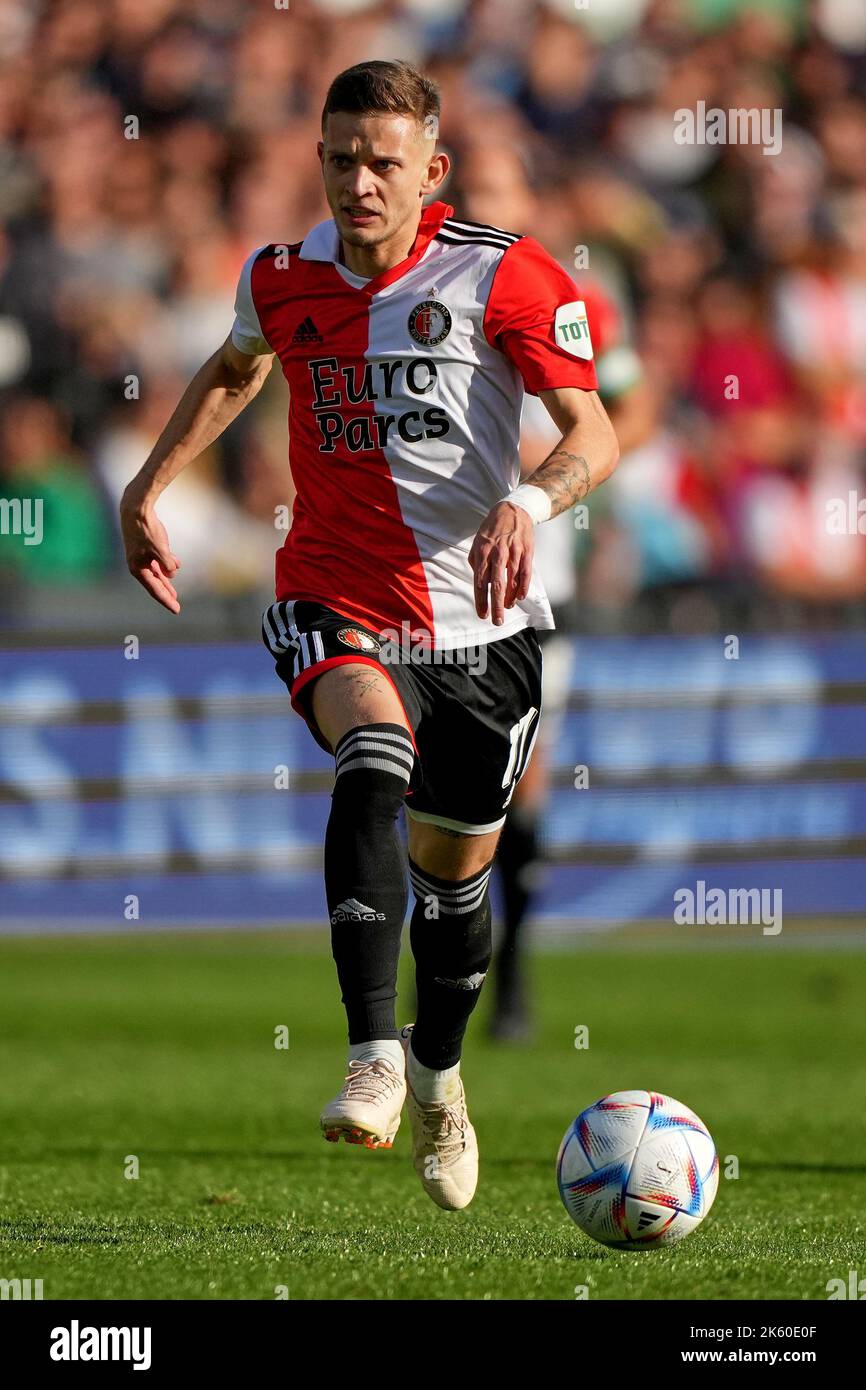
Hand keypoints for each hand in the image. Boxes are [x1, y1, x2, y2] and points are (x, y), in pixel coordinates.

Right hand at [119, 486, 181, 613]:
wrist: (136, 509)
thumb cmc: (147, 530)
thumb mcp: (161, 550)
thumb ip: (167, 565)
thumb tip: (171, 573)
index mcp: (137, 569)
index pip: (155, 589)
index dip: (166, 600)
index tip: (176, 610)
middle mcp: (138, 564)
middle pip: (155, 583)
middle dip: (166, 593)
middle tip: (176, 606)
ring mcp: (141, 555)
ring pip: (156, 572)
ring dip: (166, 580)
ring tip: (174, 592)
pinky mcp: (144, 546)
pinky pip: (157, 560)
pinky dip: (166, 564)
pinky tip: (175, 565)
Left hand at [468, 501, 533, 625]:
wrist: (514, 509)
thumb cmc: (493, 529)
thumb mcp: (478, 542)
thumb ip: (476, 562)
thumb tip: (479, 582)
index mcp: (482, 551)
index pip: (480, 581)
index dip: (481, 600)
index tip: (482, 614)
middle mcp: (497, 553)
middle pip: (496, 584)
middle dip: (495, 605)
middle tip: (497, 621)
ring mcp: (514, 552)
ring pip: (512, 580)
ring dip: (509, 598)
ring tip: (507, 608)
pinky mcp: (527, 551)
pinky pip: (525, 572)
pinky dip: (523, 587)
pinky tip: (520, 597)